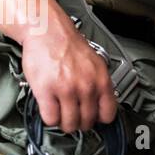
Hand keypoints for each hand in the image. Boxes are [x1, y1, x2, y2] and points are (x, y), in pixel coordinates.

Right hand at [21, 16, 116, 133]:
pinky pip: (51, 118)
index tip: (92, 118)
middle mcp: (86, 86)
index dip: (98, 119)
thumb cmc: (67, 45)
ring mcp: (66, 90)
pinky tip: (50, 109)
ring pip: (69, 124)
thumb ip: (98, 84)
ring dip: (64, 123)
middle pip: (87, 122)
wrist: (47, 30)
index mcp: (101, 79)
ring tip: (60, 115)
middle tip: (73, 117)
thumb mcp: (94, 63)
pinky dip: (50, 118)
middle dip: (79, 123)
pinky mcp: (46, 91)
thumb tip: (99, 104)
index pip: (108, 114)